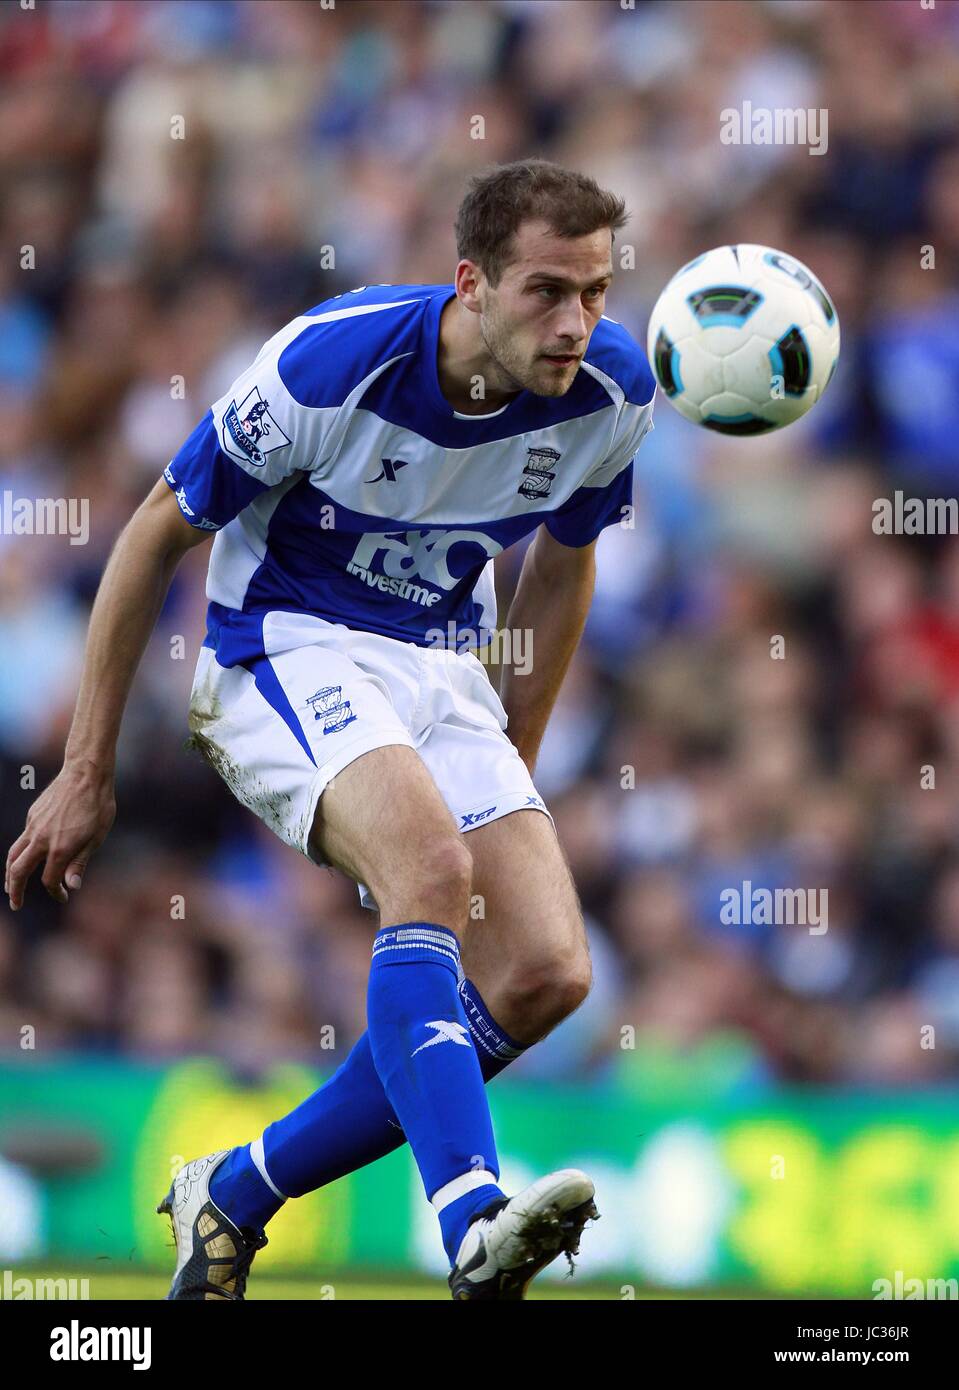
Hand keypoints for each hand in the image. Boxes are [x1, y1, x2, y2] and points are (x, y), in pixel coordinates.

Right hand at [5, 759, 115, 909]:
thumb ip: (80, 863)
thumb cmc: (98, 805)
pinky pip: (23, 838)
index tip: (63, 896)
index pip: (50, 880)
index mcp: (59, 848)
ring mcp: (34, 826)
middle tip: (15, 904)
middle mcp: (41, 839)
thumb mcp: (96, 837)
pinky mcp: (33, 815)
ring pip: (13, 854)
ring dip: (10, 873)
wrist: (86, 773)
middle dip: (15, 891)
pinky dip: (21, 853)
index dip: (56, 892)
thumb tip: (71, 886)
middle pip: (18, 871)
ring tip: (10, 886)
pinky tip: (29, 857)